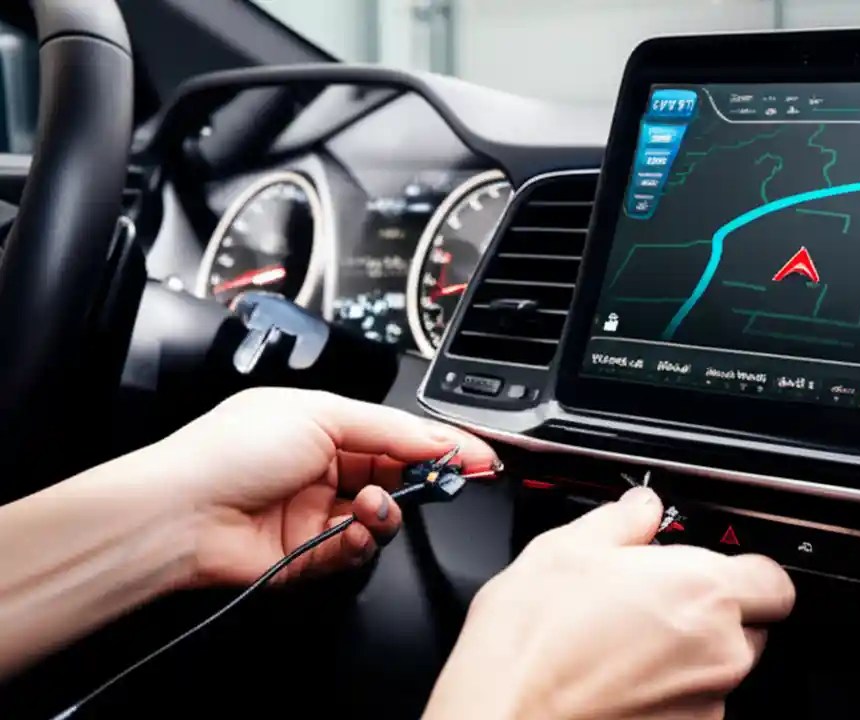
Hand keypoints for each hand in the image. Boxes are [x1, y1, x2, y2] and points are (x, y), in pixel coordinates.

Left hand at [142, 387, 497, 587]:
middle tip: (450, 480)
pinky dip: (361, 541)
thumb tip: (439, 438)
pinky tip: (349, 529)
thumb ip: (390, 429)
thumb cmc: (232, 450)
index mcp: (326, 425)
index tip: (480, 457)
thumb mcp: (321, 414)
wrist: (181, 512)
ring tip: (372, 505)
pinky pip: (358, 551)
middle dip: (426, 478)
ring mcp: (319, 513)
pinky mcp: (311, 555)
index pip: (399, 434)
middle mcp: (325, 468)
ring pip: (384, 517)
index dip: (441, 445)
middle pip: (400, 476)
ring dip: (387, 511)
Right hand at [424, 487, 795, 719]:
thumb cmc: (529, 646)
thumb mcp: (564, 550)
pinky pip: (687, 708)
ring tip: (616, 647)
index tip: (710, 568)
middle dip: (708, 614)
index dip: (744, 571)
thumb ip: (621, 521)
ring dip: (681, 658)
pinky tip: (612, 682)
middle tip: (648, 604)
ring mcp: (704, 707)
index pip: (773, 580)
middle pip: (746, 627)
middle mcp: (718, 654)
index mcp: (702, 592)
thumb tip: (640, 510)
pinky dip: (662, 696)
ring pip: (714, 672)